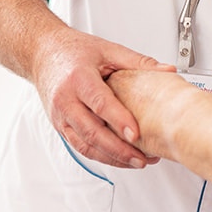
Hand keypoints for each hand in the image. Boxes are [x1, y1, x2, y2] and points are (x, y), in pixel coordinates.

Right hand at [32, 30, 172, 167]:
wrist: (43, 54)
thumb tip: (168, 71)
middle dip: (118, 149)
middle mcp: (66, 100)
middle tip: (142, 158)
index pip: (99, 103)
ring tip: (136, 162)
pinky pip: (80, 146)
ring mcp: (61, 116)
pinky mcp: (60, 126)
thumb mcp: (108, 50)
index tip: (136, 134)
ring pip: (85, 144)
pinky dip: (101, 156)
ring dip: (111, 158)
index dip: (118, 120)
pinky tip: (119, 159)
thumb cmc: (74, 51)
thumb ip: (138, 62)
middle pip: (92, 131)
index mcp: (78, 78)